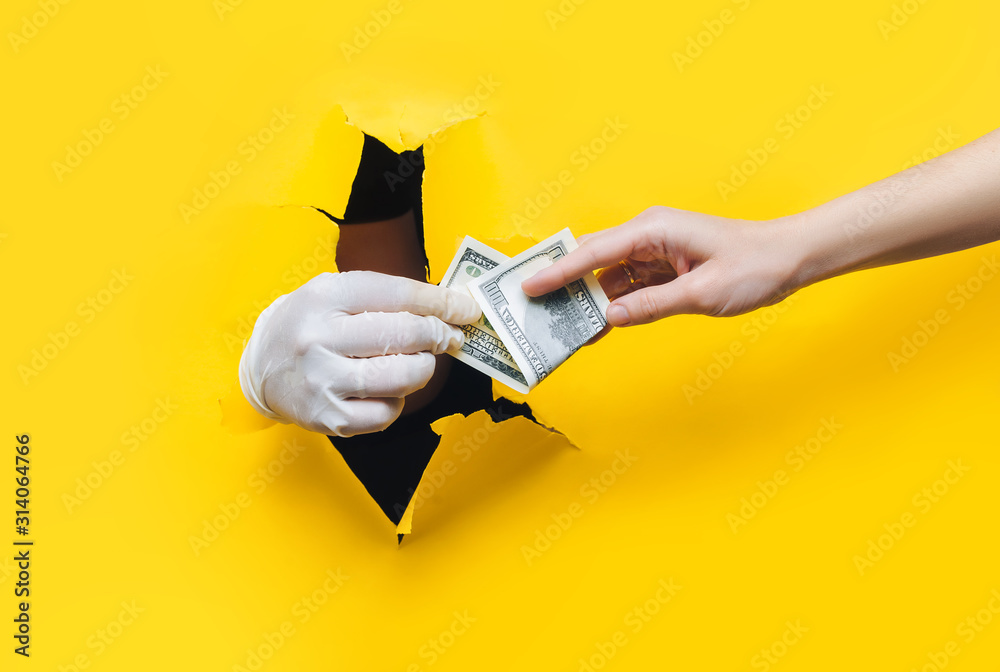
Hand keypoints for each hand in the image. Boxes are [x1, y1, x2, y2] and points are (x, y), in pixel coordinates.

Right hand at [239, 271, 481, 436]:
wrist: (261, 366)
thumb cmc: (312, 325)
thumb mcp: (338, 294)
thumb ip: (389, 297)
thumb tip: (451, 307)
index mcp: (325, 296)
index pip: (399, 295)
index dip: (442, 303)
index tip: (466, 310)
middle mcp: (318, 337)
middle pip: (405, 334)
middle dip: (439, 335)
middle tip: (448, 337)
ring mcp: (322, 380)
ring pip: (402, 376)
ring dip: (423, 369)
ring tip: (418, 362)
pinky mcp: (327, 417)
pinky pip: (387, 412)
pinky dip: (397, 402)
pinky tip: (386, 390)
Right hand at [521, 207, 799, 325]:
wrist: (790, 258)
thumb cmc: (754, 266)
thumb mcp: (701, 293)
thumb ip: (651, 305)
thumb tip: (610, 317)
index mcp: (654, 230)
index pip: (594, 251)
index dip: (558, 271)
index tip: (529, 287)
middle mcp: (649, 235)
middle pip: (593, 260)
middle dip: (565, 285)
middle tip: (536, 309)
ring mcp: (656, 250)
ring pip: (609, 276)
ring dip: (590, 301)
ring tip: (564, 326)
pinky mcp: (665, 266)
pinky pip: (629, 285)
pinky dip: (614, 304)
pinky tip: (599, 324)